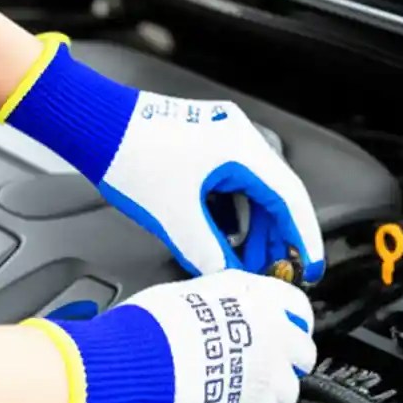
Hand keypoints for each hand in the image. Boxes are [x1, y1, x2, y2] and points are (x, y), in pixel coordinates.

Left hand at [1, 34, 324, 281]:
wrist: (92, 124)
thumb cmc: (128, 154)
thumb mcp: (175, 218)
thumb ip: (209, 254)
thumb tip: (227, 278)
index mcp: (242, 149)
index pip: (290, 200)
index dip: (303, 238)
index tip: (310, 266)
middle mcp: (238, 139)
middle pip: (274, 197)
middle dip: (274, 239)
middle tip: (272, 273)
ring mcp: (220, 139)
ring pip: (251, 192)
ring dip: (251, 229)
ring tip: (243, 262)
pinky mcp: (202, 145)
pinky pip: (231, 185)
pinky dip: (231, 214)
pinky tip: (220, 238)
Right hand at [21, 270, 315, 402]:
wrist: (122, 376)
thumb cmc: (138, 336)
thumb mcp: (182, 297)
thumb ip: (215, 306)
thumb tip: (213, 313)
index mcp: (254, 299)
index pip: (297, 309)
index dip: (287, 324)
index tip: (279, 334)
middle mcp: (271, 336)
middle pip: (302, 354)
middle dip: (282, 363)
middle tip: (255, 370)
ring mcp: (269, 380)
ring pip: (289, 393)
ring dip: (267, 396)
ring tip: (231, 398)